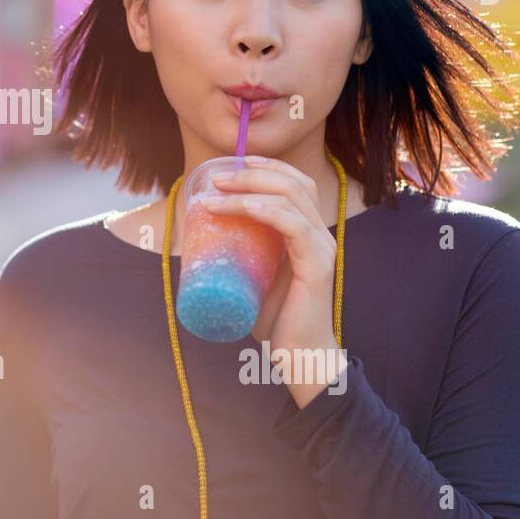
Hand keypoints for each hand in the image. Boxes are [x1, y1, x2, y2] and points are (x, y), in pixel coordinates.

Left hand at [198, 155, 346, 403]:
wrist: (298, 356)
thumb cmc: (273, 318)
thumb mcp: (252, 276)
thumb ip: (240, 256)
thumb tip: (197, 239)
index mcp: (307, 233)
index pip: (296, 184)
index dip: (268, 166)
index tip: (234, 162)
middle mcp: (320, 235)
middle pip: (293, 183)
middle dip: (252, 173)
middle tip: (216, 178)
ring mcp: (322, 249)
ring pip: (291, 199)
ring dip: (249, 188)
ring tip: (216, 193)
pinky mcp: (318, 267)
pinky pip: (295, 227)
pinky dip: (268, 211)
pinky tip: (245, 206)